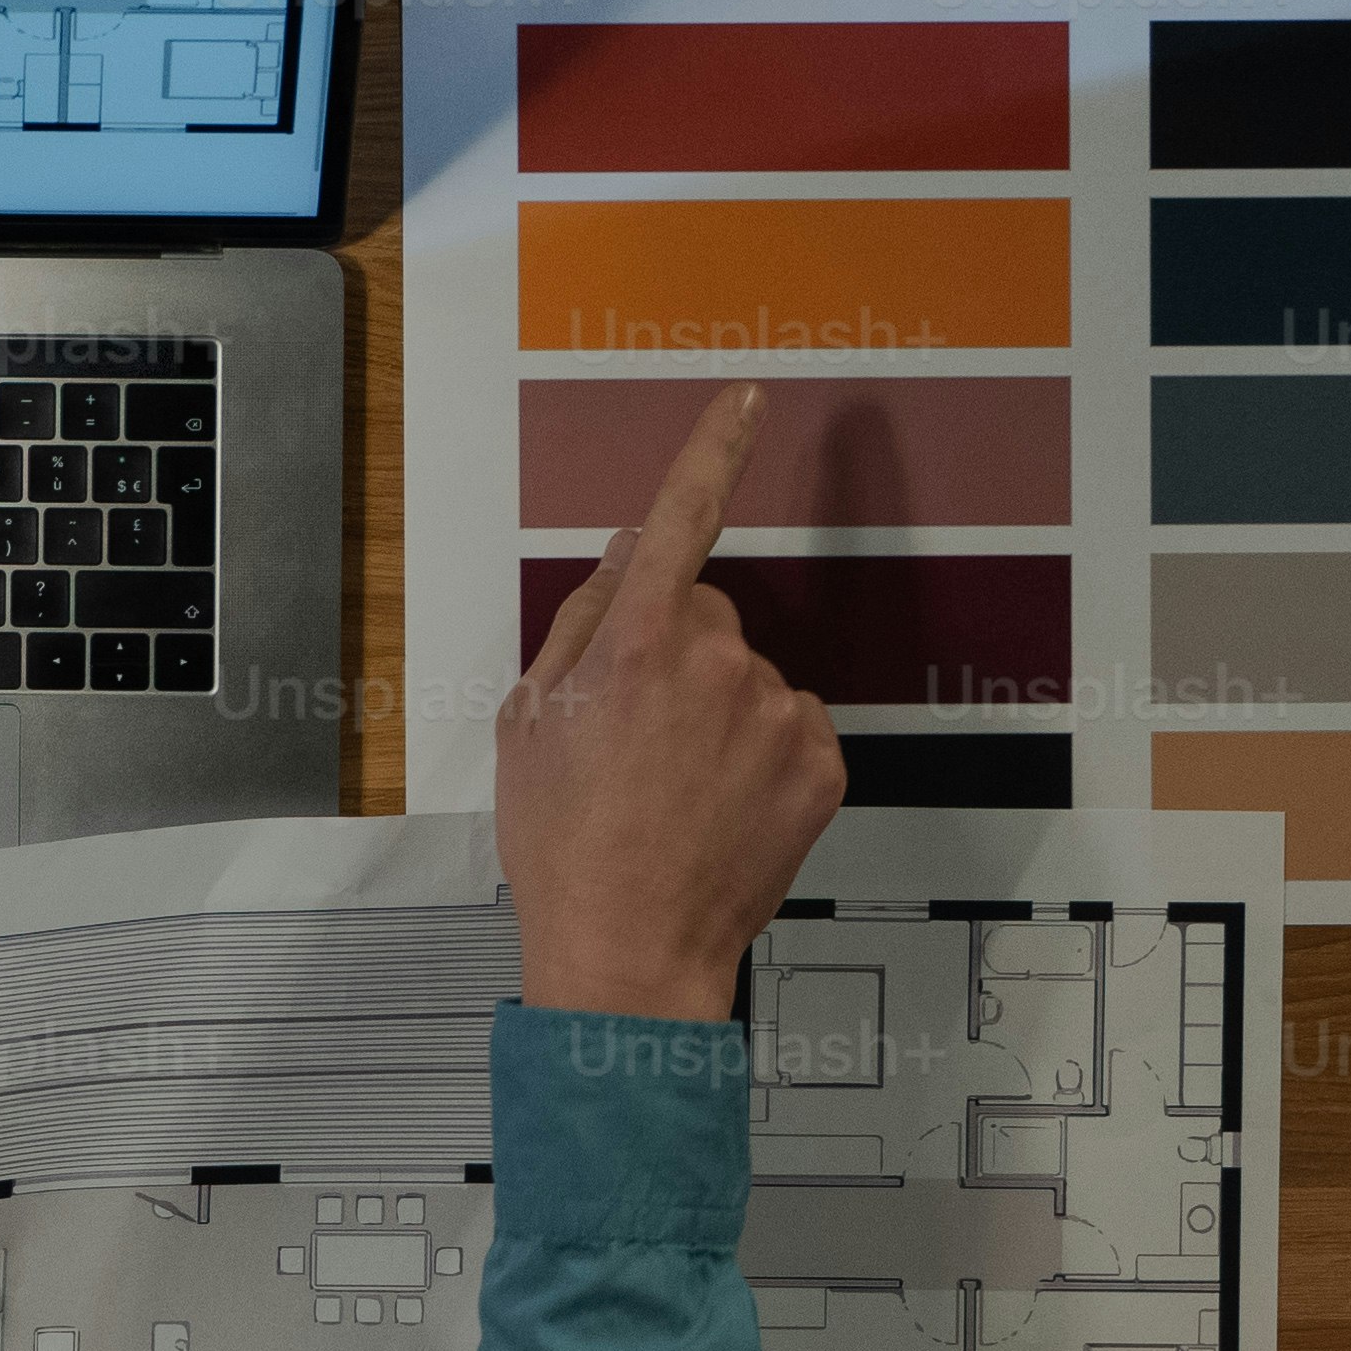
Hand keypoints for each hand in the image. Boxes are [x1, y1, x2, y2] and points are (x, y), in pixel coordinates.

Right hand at [494, 382, 848, 1023]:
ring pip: (748, 679)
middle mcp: (720, 664)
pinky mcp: (822, 765)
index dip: (712, 448)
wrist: (629, 954)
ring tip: (671, 790)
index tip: (745, 397)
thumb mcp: (529, 723)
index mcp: (637, 644)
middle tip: (632, 738)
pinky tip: (718, 808)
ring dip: (717, 714)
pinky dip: (760, 757)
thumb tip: (619, 558)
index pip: (679, 520)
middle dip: (674, 655)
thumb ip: (579, 625)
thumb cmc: (564, 846)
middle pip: (704, 617)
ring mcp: (779, 715)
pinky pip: (788, 729)